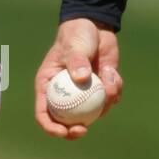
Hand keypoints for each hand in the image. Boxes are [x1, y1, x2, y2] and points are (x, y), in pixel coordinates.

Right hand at [33, 18, 123, 139]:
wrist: (95, 27)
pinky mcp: (101, 89)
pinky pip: (110, 99)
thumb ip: (77, 61)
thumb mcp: (74, 47)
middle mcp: (65, 93)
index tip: (64, 131)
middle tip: (85, 129)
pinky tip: (112, 71)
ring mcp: (84, 93)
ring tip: (108, 75)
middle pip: (66, 121)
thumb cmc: (75, 36)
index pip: (44, 112)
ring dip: (105, 101)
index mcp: (49, 85)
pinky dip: (115, 89)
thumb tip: (82, 79)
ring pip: (93, 112)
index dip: (51, 127)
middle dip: (75, 130)